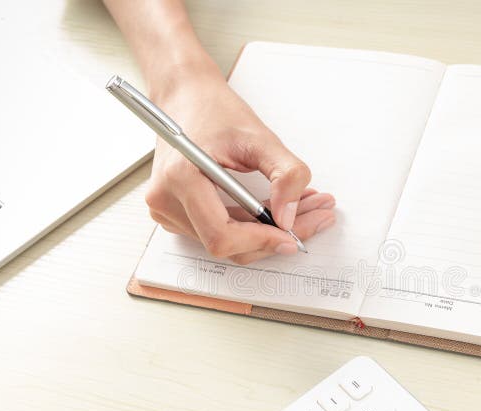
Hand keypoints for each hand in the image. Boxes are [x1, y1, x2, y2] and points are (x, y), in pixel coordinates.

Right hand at [145, 69, 335, 263]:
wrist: (186, 96)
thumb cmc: (215, 110)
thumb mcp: (260, 137)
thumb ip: (285, 175)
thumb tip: (288, 218)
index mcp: (181, 179)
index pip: (221, 235)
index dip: (260, 241)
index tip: (292, 236)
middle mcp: (166, 201)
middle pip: (227, 245)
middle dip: (273, 237)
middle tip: (314, 218)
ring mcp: (167, 211)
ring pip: (226, 244)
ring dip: (265, 233)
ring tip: (303, 209)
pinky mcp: (175, 214)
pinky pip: (218, 233)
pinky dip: (250, 228)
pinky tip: (275, 210)